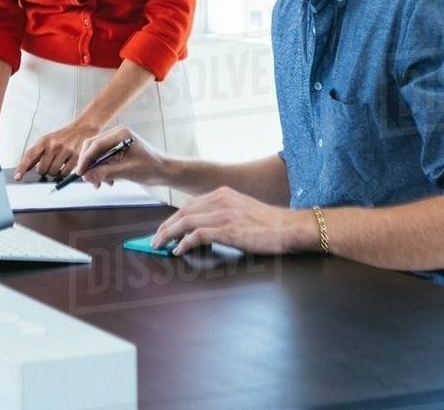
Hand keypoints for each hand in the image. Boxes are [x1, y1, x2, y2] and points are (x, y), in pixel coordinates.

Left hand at [14, 117, 100, 180]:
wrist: (83, 129)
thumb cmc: (63, 137)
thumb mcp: (48, 140)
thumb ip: (38, 153)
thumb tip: (27, 168)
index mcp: (44, 141)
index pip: (30, 156)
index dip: (22, 167)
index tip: (17, 177)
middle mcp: (54, 145)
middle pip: (42, 170)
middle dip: (44, 170)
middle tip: (50, 163)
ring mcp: (65, 151)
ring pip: (53, 173)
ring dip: (55, 172)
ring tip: (60, 162)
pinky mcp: (76, 157)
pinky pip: (64, 173)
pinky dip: (64, 172)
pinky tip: (67, 164)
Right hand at [76, 125, 170, 186]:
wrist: (164, 171)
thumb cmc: (151, 168)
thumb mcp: (128, 171)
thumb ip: (106, 172)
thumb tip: (86, 176)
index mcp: (121, 134)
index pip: (96, 144)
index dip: (85, 159)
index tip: (79, 173)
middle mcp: (117, 135)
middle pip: (93, 148)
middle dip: (89, 165)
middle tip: (87, 180)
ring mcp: (116, 143)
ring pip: (96, 156)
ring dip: (95, 171)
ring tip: (99, 185)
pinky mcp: (117, 152)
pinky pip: (102, 161)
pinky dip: (102, 172)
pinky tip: (107, 182)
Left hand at [150, 186, 315, 255]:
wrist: (290, 227)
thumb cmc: (270, 223)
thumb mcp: (242, 210)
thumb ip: (223, 214)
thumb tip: (202, 228)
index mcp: (223, 193)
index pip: (190, 205)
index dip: (173, 218)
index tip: (163, 229)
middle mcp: (221, 200)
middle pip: (183, 212)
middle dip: (165, 226)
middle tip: (154, 239)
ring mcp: (225, 214)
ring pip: (186, 221)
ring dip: (169, 234)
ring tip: (159, 245)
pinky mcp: (229, 229)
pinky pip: (198, 234)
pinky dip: (185, 242)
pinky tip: (178, 250)